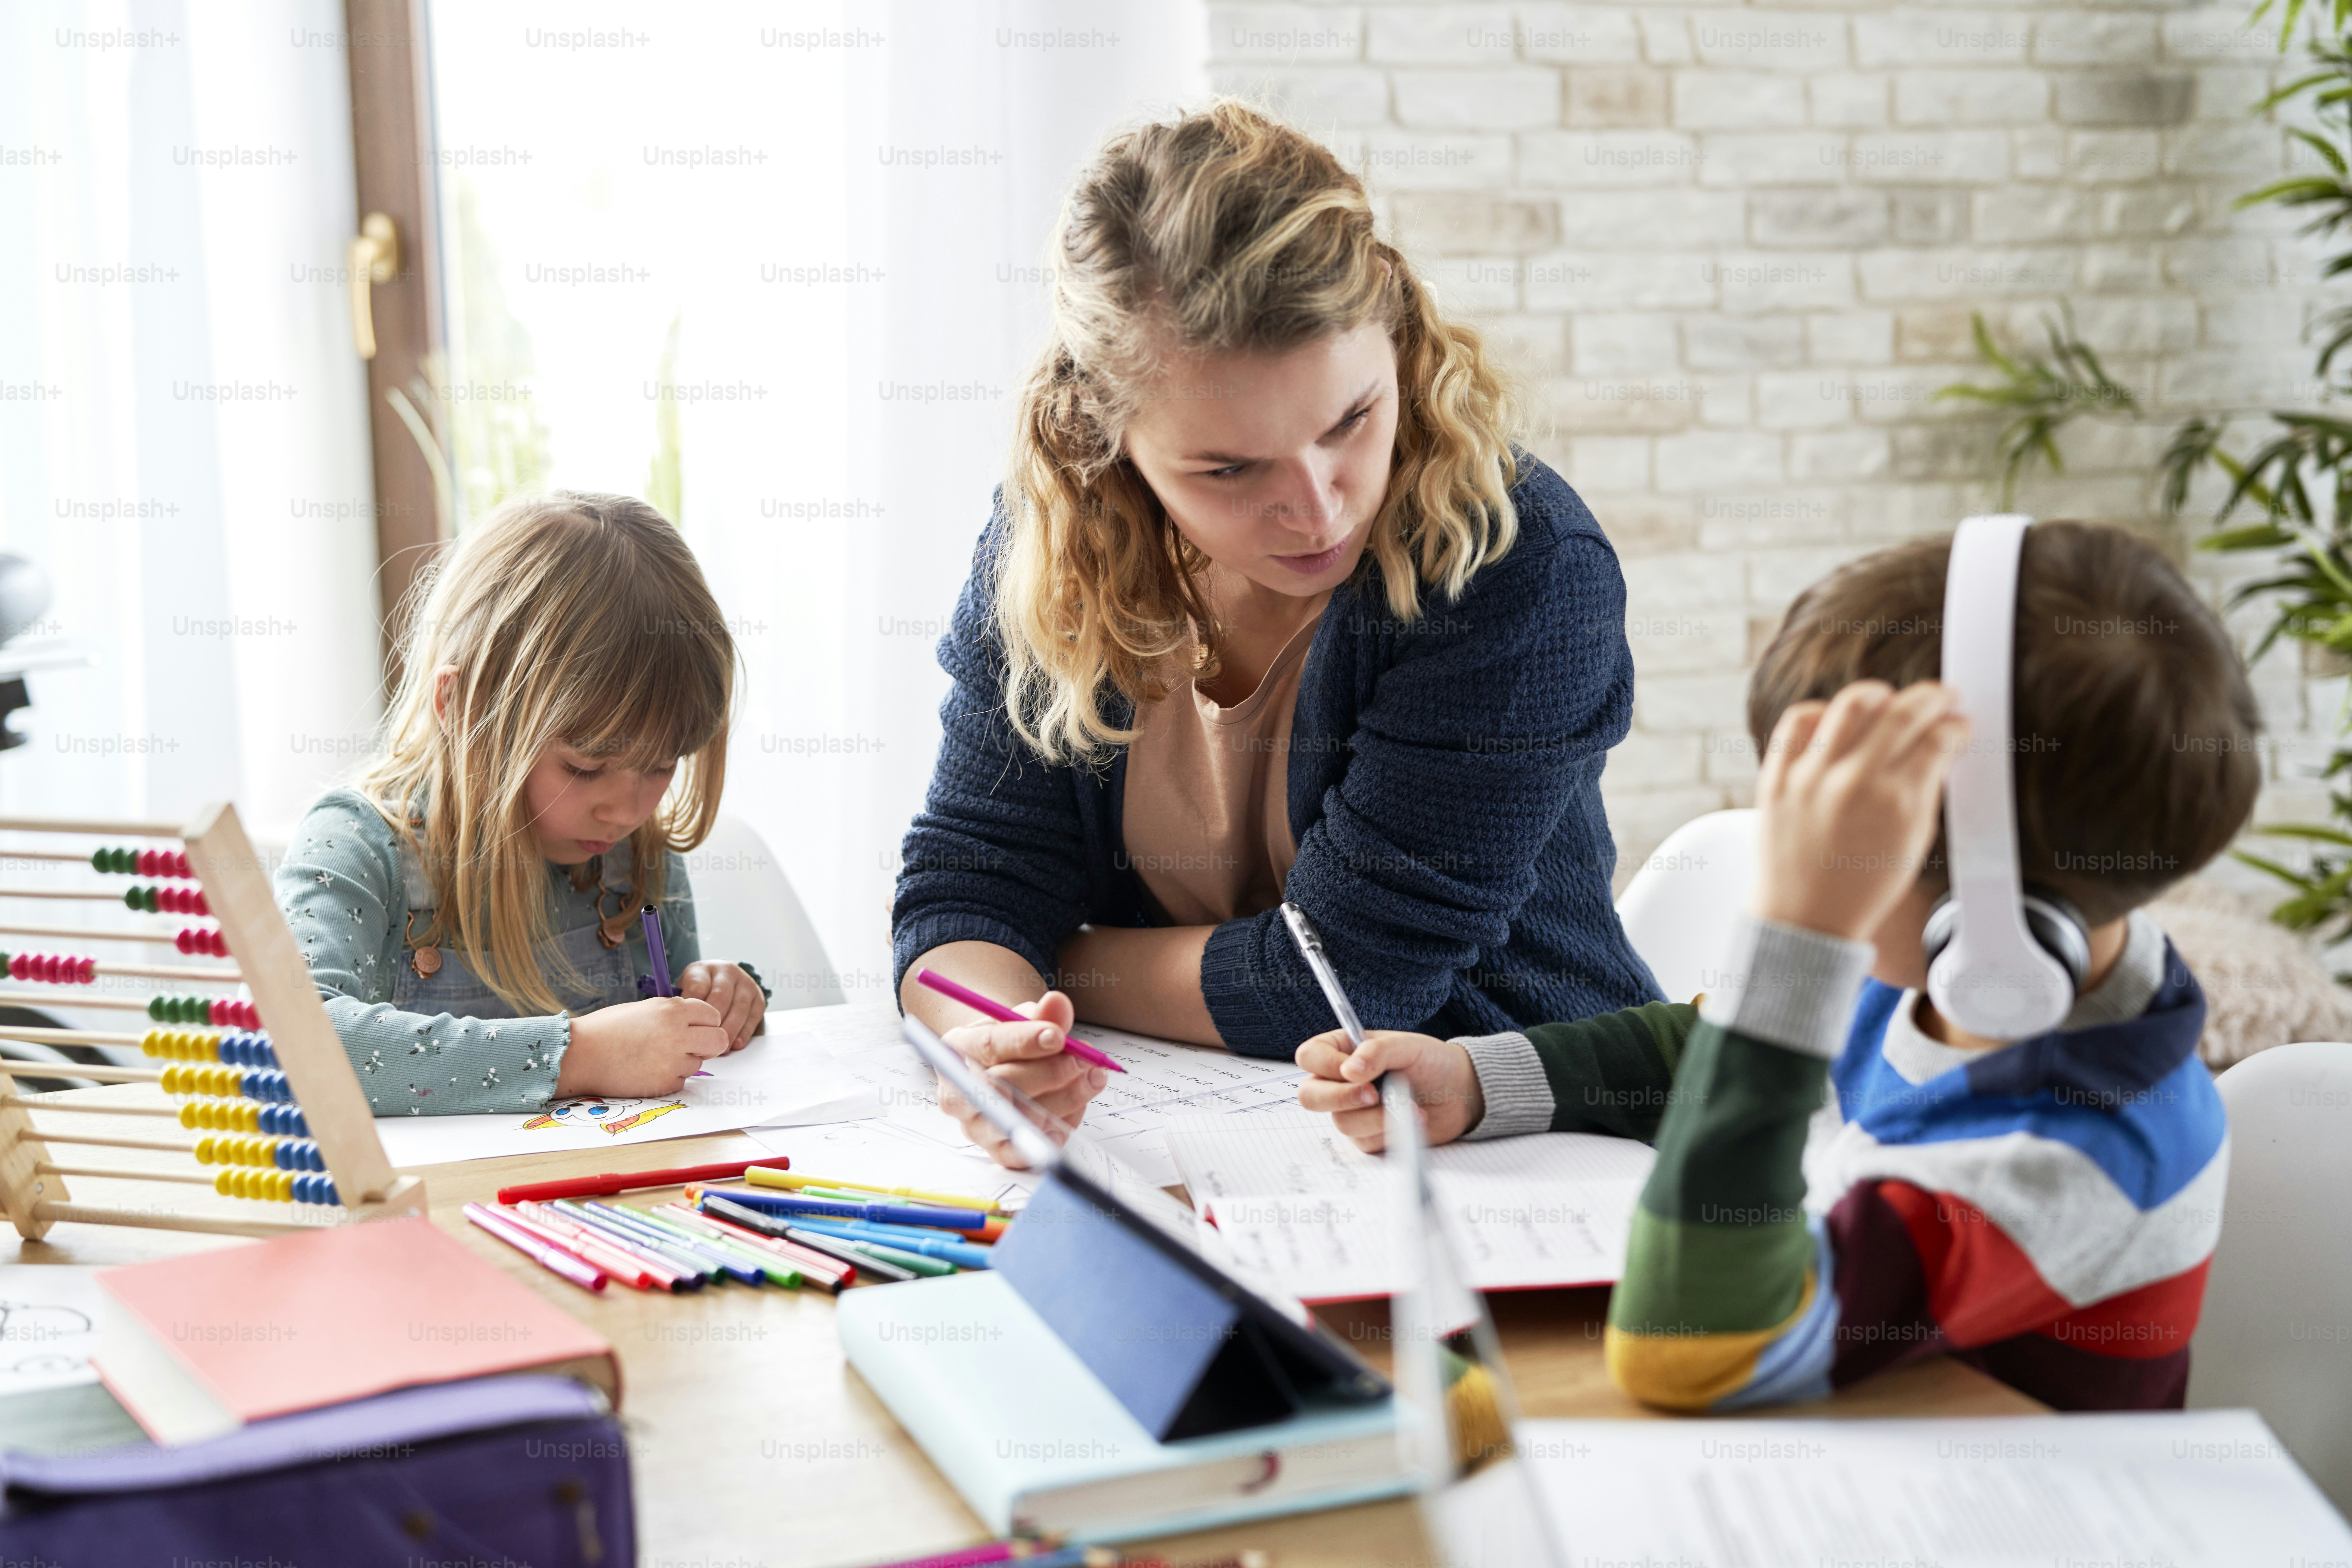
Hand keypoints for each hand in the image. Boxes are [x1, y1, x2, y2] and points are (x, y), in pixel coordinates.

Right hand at [557, 996, 729, 1096]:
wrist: (581, 1054)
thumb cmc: (608, 1028)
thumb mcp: (646, 1009)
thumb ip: (674, 1014)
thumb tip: (697, 1023)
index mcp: (673, 1010)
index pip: (713, 1015)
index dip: (706, 1021)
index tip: (695, 1026)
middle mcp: (678, 1034)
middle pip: (719, 1040)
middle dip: (710, 1042)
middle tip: (693, 1045)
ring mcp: (673, 1062)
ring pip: (698, 1062)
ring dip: (684, 1060)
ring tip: (654, 1056)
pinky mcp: (664, 1084)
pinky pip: (681, 1080)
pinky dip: (669, 1077)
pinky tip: (646, 1070)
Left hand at [678, 961, 762, 1049]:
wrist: (724, 981)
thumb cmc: (699, 991)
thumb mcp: (686, 989)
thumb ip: (680, 1001)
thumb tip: (676, 1023)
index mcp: (704, 969)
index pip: (697, 987)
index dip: (692, 1010)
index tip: (687, 1029)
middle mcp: (728, 972)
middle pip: (720, 997)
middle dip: (712, 1022)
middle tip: (704, 1042)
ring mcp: (746, 984)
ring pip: (739, 1008)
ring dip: (729, 1030)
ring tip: (720, 1048)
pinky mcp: (758, 998)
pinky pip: (753, 1017)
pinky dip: (744, 1032)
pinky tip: (735, 1044)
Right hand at [935, 990, 1106, 1168]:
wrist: (998, 1072)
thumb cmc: (1008, 1044)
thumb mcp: (1019, 1021)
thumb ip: (1039, 1014)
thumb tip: (1057, 1003)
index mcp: (956, 1050)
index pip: (989, 1046)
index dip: (1025, 1041)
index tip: (1058, 1036)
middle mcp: (959, 1093)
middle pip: (1004, 1085)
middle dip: (1052, 1071)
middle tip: (1085, 1059)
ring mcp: (978, 1127)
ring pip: (1024, 1117)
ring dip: (1068, 1096)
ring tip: (1093, 1076)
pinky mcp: (1000, 1152)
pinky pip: (1035, 1145)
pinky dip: (1062, 1125)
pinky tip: (1078, 1104)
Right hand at [1295, 1029, 1483, 1153]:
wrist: (1458, 1093)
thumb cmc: (1430, 1062)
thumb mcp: (1407, 1046)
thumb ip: (1377, 1051)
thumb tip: (1349, 1070)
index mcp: (1341, 1051)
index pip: (1310, 1056)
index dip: (1325, 1065)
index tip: (1354, 1069)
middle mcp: (1340, 1082)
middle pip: (1310, 1096)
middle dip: (1341, 1098)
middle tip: (1374, 1094)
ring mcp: (1351, 1111)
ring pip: (1341, 1121)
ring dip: (1376, 1116)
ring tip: (1409, 1105)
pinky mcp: (1367, 1136)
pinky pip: (1364, 1141)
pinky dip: (1389, 1131)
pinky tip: (1412, 1119)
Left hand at [1752, 679, 1967, 942]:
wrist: (1805, 917)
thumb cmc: (1864, 886)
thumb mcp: (1914, 841)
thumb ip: (1928, 788)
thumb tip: (1942, 744)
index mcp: (1896, 803)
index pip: (1938, 739)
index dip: (1956, 726)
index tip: (1959, 725)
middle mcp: (1853, 783)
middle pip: (1903, 712)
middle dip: (1932, 698)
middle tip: (1942, 698)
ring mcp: (1810, 777)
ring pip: (1853, 704)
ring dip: (1882, 694)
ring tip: (1893, 701)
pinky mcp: (1776, 776)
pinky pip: (1799, 721)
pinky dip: (1823, 712)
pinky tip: (1839, 722)